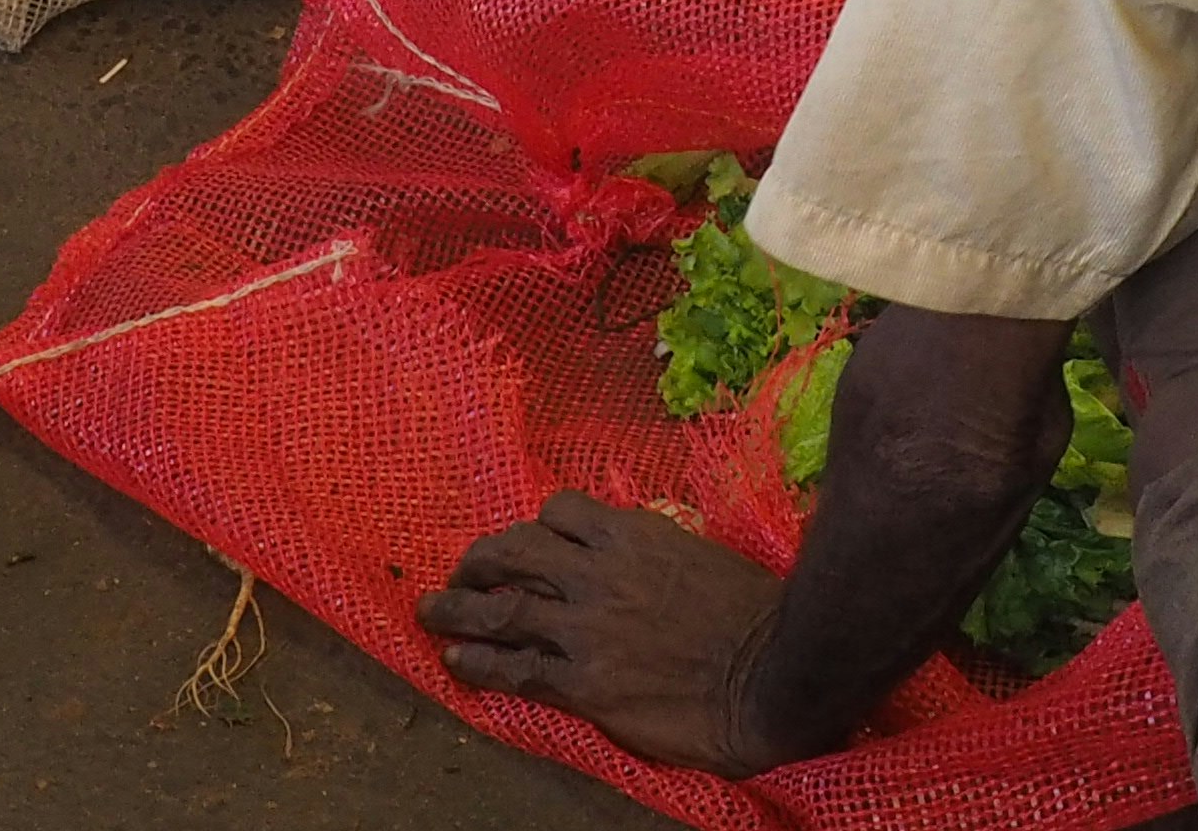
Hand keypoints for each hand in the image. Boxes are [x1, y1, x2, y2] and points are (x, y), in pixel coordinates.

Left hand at [418, 489, 796, 774]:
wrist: (766, 675)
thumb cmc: (749, 612)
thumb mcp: (698, 554)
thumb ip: (652, 550)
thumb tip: (628, 549)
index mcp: (631, 536)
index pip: (559, 513)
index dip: (533, 528)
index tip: (526, 544)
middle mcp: (598, 576)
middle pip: (515, 553)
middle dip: (479, 561)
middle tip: (460, 573)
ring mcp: (586, 630)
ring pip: (501, 610)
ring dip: (457, 610)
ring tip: (431, 612)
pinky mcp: (583, 684)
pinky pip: (515, 669)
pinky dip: (480, 663)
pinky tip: (459, 662)